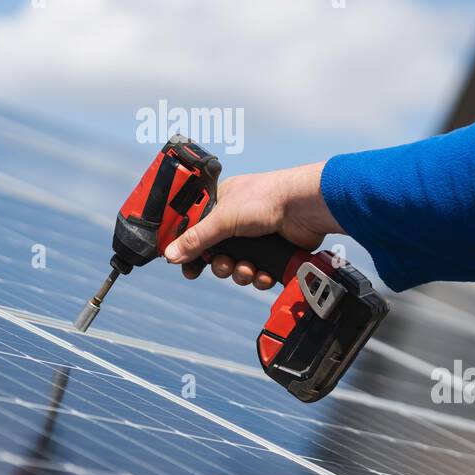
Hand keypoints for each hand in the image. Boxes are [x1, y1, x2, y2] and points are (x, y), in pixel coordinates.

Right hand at [163, 162, 341, 289]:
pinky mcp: (272, 251)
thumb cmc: (266, 198)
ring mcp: (255, 237)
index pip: (195, 229)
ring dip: (240, 273)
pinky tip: (264, 273)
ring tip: (248, 269)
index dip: (189, 248)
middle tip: (224, 264)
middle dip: (220, 265)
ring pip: (236, 266)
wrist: (304, 207)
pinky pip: (257, 272)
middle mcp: (235, 220)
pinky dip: (259, 276)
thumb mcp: (223, 218)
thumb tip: (170, 255)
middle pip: (215, 253)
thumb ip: (196, 238)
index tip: (186, 264)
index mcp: (219, 204)